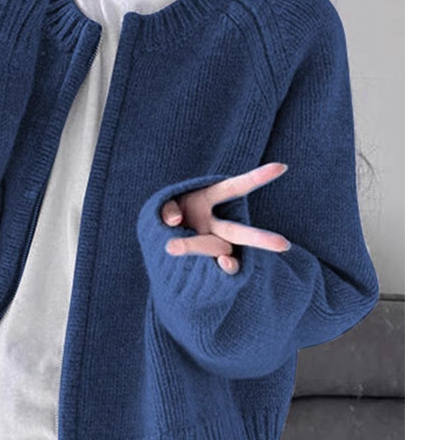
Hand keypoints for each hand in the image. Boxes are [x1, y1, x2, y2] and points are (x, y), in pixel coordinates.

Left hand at [160, 162, 291, 274]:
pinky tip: (213, 268)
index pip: (235, 188)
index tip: (282, 167)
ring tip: (178, 249)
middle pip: (238, 233)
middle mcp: (214, 226)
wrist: (157, 242)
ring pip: (219, 253)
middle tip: (283, 245)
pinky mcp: (201, 265)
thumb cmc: (165, 214)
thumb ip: (166, 207)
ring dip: (207, 254)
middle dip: (260, 239)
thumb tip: (173, 220)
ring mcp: (209, 247)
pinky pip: (210, 272)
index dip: (257, 178)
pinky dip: (211, 272)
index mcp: (207, 200)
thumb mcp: (161, 205)